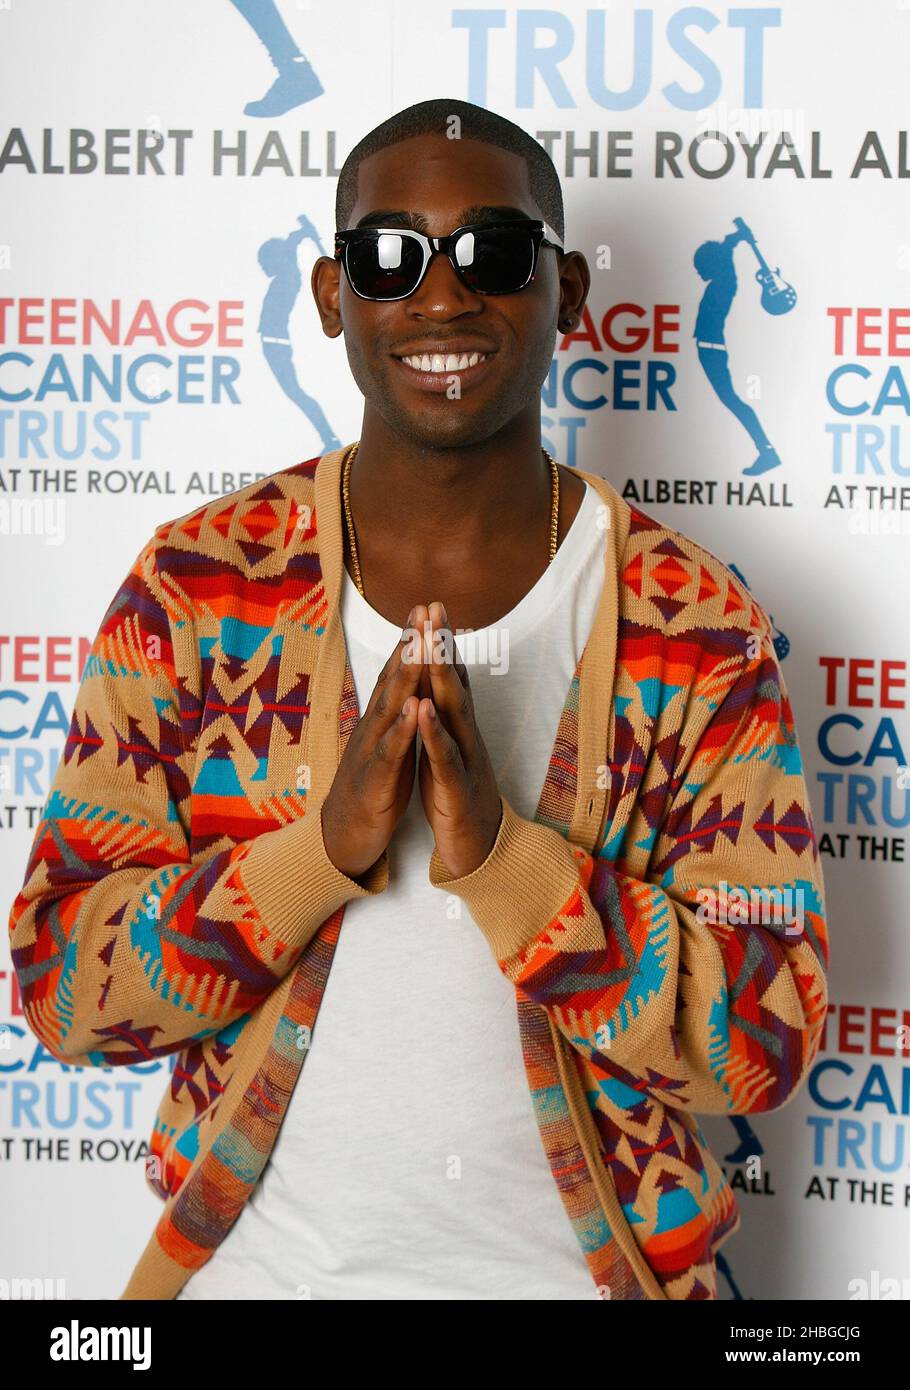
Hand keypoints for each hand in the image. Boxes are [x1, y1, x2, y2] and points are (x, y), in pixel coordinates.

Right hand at [321, 604, 427, 879]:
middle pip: (392, 680)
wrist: (343, 837)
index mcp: (381, 722)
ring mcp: (371, 752)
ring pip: (389, 709)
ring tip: (419, 647)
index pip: (396, 674)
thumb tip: (409, 684)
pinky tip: (416, 710)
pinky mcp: (374, 781)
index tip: (425, 609)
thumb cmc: (371, 788)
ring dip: (404, 677)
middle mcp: (373, 728)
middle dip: (409, 645)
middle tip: (422, 610)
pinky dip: (403, 730)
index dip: (410, 642)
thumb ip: (395, 715)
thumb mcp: (387, 745)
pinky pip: (390, 752)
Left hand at [416, 601, 502, 877]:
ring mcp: (464, 759)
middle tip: (435, 606)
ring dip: (443, 676)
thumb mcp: (450, 750)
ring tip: (433, 642)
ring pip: (454, 712)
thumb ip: (448, 718)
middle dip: (443, 644)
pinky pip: (444, 756)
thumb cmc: (457, 797)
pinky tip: (423, 708)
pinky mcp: (456, 788)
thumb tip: (445, 684)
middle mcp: (464, 736)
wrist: (479, 850)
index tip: (432, 607)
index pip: (451, 678)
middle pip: (455, 682)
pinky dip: (433, 731)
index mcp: (457, 728)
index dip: (442, 643)